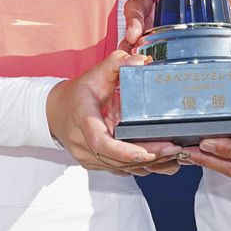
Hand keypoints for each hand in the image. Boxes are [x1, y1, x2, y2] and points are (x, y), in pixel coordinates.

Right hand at [45, 49, 183, 175]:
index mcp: (83, 119)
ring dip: (149, 164)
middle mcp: (83, 144)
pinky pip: (121, 170)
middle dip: (148, 156)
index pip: (100, 141)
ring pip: (121, 168)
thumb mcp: (95, 73)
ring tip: (175, 156)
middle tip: (174, 149)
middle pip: (117, 159)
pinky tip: (164, 162)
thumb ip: (117, 63)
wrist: (55, 112)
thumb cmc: (77, 93)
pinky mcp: (97, 164)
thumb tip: (141, 61)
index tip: (145, 152)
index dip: (123, 151)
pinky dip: (142, 167)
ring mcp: (89, 157)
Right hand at [120, 0, 230, 52]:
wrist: (202, 19)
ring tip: (132, 44)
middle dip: (134, 16)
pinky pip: (132, 40)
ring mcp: (144, 15)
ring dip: (132, 33)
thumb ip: (229, 3)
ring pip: (132, 22)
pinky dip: (129, 48)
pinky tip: (130, 58)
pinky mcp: (142, 32)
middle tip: (136, 31)